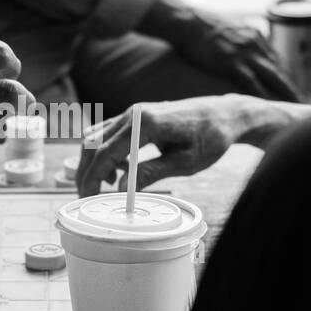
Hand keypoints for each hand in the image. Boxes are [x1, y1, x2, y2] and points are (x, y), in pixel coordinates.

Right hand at [76, 97, 244, 195]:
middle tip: (86, 196)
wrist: (224, 115)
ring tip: (106, 185)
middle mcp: (133, 113)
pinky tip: (120, 170)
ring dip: (93, 161)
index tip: (88, 198)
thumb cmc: (211, 138)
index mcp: (145, 123)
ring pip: (96, 136)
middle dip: (86, 171)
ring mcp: (133, 112)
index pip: (106, 152)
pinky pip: (109, 132)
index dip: (93, 177)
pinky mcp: (136, 115)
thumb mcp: (184, 163)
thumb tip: (121, 188)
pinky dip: (105, 151)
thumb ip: (151, 173)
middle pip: (93, 142)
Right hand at [178, 10, 301, 101]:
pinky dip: (264, 95)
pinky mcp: (232, 63)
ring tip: (296, 105)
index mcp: (254, 34)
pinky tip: (270, 105)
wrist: (188, 21)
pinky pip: (253, 82)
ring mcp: (245, 53)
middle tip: (304, 100)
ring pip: (272, 76)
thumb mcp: (227, 26)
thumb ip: (236, 36)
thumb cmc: (200, 24)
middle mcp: (255, 43)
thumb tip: (235, 45)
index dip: (283, 74)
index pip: (274, 58)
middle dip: (292, 86)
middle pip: (279, 68)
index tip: (289, 87)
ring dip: (286, 92)